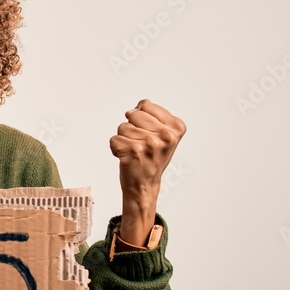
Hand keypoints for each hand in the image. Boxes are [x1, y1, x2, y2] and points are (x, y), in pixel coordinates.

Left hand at [109, 99, 185, 245]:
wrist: (145, 185)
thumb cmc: (152, 158)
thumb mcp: (164, 135)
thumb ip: (153, 116)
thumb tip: (135, 108)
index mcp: (176, 128)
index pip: (145, 104)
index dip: (141, 118)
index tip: (149, 132)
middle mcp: (166, 135)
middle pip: (133, 114)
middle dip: (131, 127)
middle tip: (140, 144)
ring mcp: (150, 143)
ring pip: (122, 127)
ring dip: (124, 139)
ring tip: (135, 152)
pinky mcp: (133, 151)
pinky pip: (113, 139)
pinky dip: (115, 149)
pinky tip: (127, 158)